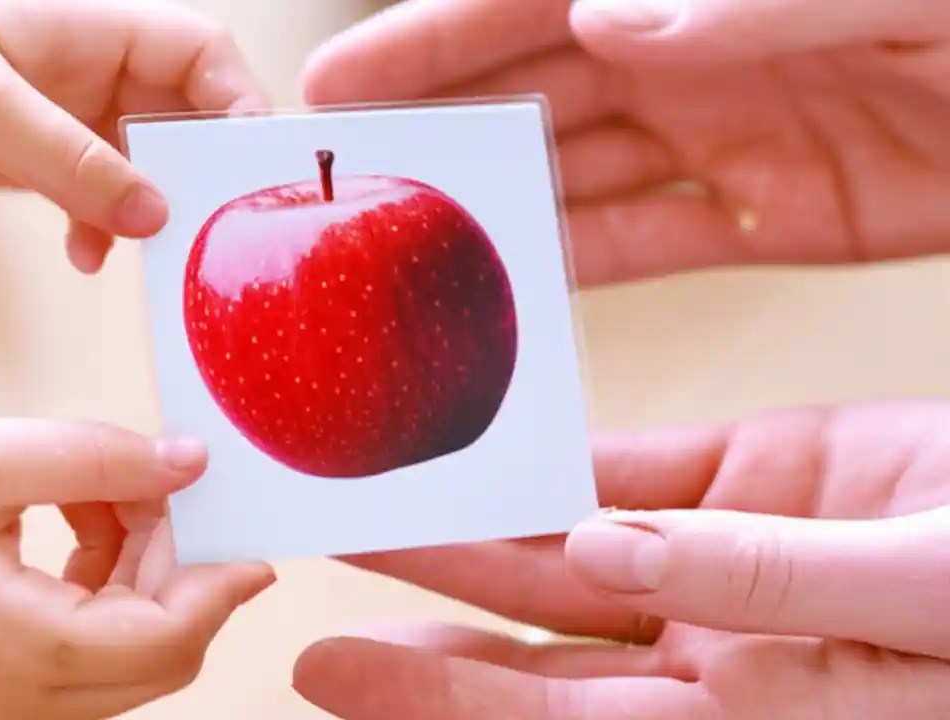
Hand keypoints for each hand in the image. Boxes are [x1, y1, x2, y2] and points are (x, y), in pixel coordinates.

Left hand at [0, 0, 265, 272]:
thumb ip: (75, 161)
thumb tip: (155, 212)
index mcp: (79, 27)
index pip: (194, 52)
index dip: (234, 101)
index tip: (246, 165)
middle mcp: (76, 70)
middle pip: (178, 112)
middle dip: (198, 168)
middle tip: (210, 226)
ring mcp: (51, 119)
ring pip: (138, 163)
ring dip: (151, 209)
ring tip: (150, 252)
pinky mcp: (22, 163)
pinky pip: (92, 198)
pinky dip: (102, 229)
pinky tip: (86, 256)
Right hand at [0, 419, 272, 719]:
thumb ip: (107, 460)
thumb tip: (191, 467)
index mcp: (29, 653)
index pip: (173, 636)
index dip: (224, 584)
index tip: (260, 541)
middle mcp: (21, 703)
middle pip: (159, 653)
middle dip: (175, 567)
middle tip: (151, 487)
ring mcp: (1, 705)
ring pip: (123, 652)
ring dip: (134, 571)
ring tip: (96, 492)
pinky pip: (80, 651)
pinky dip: (97, 587)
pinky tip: (68, 522)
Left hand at [293, 402, 949, 717]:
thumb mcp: (917, 598)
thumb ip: (751, 578)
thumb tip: (597, 554)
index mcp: (747, 713)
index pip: (549, 716)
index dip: (432, 696)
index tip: (323, 668)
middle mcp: (719, 649)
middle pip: (533, 638)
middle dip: (423, 611)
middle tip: (312, 574)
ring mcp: (734, 562)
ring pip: (572, 549)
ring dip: (479, 526)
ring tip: (378, 498)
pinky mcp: (763, 478)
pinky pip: (648, 469)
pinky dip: (577, 459)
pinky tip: (505, 446)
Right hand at [301, 0, 949, 285]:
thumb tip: (604, 18)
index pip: (535, 2)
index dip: (428, 38)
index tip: (336, 84)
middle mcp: (706, 51)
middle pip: (536, 91)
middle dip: (438, 130)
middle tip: (340, 181)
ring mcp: (740, 134)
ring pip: (583, 174)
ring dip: (498, 210)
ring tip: (402, 255)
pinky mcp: (785, 210)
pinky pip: (657, 240)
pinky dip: (585, 266)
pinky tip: (519, 293)